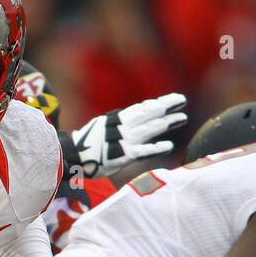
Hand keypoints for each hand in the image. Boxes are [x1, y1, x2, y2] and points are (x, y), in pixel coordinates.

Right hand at [69, 93, 187, 178]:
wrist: (73, 157)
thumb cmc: (88, 143)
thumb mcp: (102, 125)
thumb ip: (119, 121)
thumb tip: (134, 115)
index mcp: (117, 118)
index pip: (141, 108)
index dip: (158, 103)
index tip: (172, 100)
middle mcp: (122, 127)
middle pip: (148, 114)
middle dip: (166, 107)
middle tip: (182, 101)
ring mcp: (124, 140)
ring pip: (149, 129)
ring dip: (166, 123)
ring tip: (181, 118)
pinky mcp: (124, 156)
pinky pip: (143, 151)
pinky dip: (156, 148)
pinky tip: (168, 145)